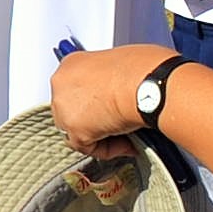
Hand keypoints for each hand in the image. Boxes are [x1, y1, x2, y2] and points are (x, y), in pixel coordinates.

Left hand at [52, 44, 177, 155]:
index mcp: (72, 63)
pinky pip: (88, 148)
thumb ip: (109, 80)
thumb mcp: (121, 64)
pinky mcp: (74, 131)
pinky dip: (109, 148)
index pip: (74, 89)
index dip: (93, 102)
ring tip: (126, 134)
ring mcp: (64, 108)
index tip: (108, 107)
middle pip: (71, 110)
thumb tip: (116, 93)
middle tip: (117, 124)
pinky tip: (128, 142)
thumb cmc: (146, 70)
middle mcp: (61, 83)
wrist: (151, 85)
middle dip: (93, 120)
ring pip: (77, 131)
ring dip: (101, 135)